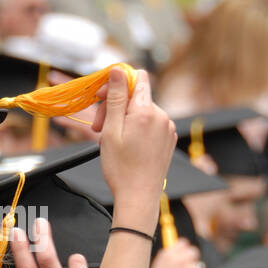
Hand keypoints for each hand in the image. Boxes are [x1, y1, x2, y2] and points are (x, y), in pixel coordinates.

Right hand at [92, 68, 175, 233]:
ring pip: (142, 111)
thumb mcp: (111, 130)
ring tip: (111, 141)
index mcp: (146, 111)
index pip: (137, 77)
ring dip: (124, 120)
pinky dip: (136, 129)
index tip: (102, 97)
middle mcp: (162, 116)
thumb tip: (117, 70)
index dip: (117, 82)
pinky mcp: (169, 140)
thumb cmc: (122, 169)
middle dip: (115, 106)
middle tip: (98, 128)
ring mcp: (168, 128)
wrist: (139, 198)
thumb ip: (115, 97)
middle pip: (136, 96)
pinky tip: (126, 146)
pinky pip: (150, 124)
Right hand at [146, 239, 204, 267]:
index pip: (182, 242)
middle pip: (192, 250)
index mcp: (167, 255)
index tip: (181, 253)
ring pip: (196, 263)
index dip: (182, 248)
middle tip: (185, 264)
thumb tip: (177, 249)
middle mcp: (179, 259)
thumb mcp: (157, 267)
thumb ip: (167, 256)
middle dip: (189, 257)